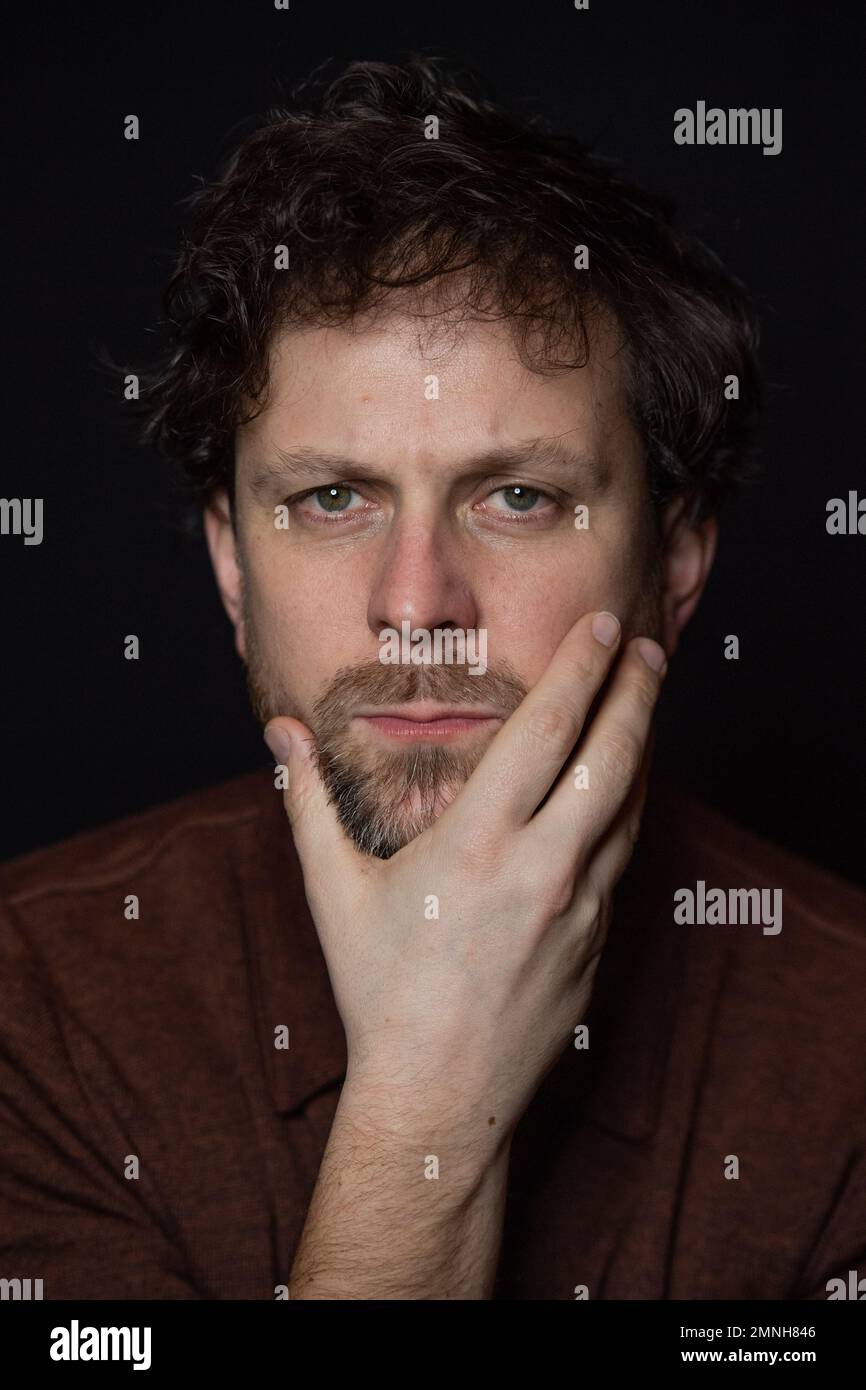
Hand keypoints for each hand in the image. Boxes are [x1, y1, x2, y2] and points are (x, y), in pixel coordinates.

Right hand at [265, 612, 665, 1143]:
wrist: (439, 1095)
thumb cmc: (381, 989)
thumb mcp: (336, 891)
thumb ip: (309, 801)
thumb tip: (280, 731)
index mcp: (477, 843)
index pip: (546, 732)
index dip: (581, 668)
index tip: (604, 626)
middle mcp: (542, 867)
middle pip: (612, 758)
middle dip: (637, 692)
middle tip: (651, 648)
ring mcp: (580, 908)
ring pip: (630, 808)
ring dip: (642, 747)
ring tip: (645, 704)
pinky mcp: (598, 941)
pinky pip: (623, 858)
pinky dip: (629, 810)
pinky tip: (622, 791)